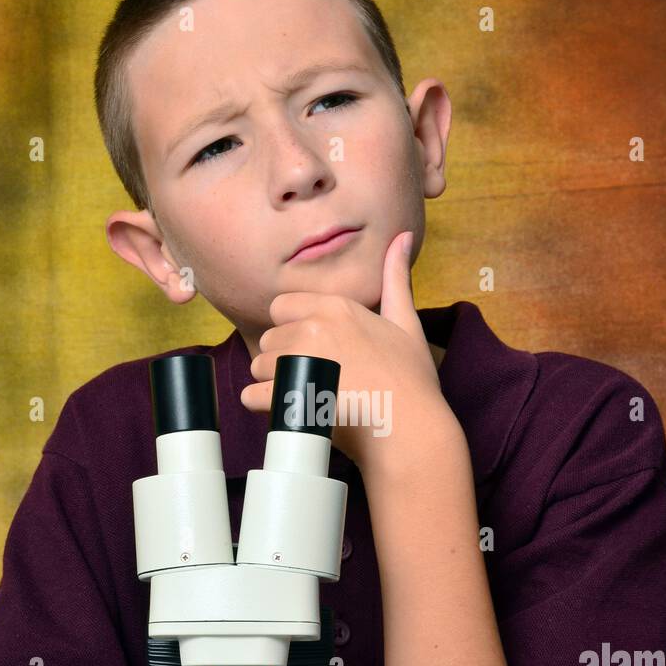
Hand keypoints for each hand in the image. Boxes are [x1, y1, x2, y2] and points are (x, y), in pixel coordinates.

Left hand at [240, 230, 454, 469]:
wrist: (410, 430)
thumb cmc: (411, 381)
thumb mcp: (407, 323)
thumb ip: (396, 278)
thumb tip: (401, 236)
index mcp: (336, 307)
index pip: (282, 307)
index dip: (293, 330)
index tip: (314, 351)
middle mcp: (313, 327)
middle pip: (270, 337)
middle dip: (283, 358)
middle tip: (314, 379)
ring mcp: (299, 361)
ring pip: (259, 366)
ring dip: (274, 383)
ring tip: (306, 396)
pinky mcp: (289, 395)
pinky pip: (253, 396)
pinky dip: (264, 407)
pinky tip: (289, 412)